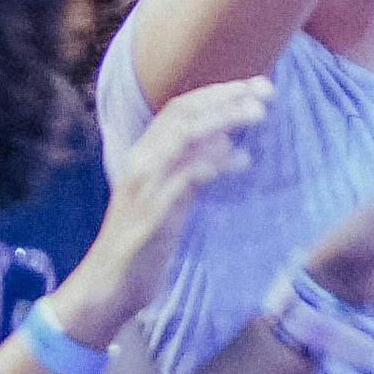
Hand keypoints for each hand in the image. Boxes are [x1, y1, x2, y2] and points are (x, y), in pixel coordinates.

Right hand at [51, 79, 269, 346]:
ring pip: (183, 138)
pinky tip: (241, 159)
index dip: (217, 93)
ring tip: (257, 114)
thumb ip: (191, 166)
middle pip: (183, 115)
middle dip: (225, 98)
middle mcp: (141, 163)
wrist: (109, 286)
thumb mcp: (168, 196)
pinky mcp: (154, 216)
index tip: (253, 86)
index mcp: (143, 155)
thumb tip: (225, 140)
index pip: (179, 108)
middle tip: (264, 92)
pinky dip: (213, 163)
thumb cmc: (142, 242)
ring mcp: (145, 188)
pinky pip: (185, 180)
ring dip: (222, 121)